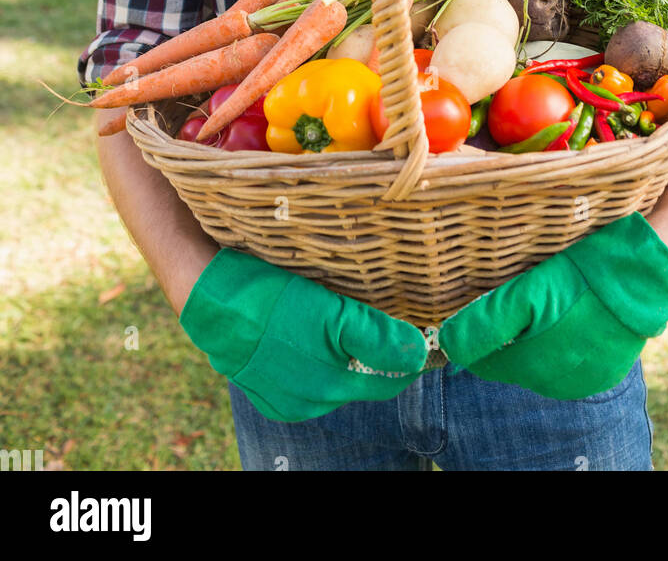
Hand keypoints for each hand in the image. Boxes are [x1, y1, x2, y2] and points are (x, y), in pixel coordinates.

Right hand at [180, 249, 428, 420]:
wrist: (211, 304)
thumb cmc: (270, 301)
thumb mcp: (330, 310)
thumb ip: (375, 335)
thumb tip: (418, 351)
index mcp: (331, 384)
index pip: (392, 379)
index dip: (409, 355)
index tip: (420, 333)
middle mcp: (312, 402)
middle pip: (363, 379)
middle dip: (374, 354)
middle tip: (373, 316)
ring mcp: (288, 401)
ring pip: (335, 379)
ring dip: (342, 356)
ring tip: (332, 321)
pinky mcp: (267, 394)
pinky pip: (306, 381)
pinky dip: (314, 361)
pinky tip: (303, 335)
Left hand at [438, 212, 667, 399]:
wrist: (648, 274)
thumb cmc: (586, 276)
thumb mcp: (530, 290)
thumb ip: (487, 321)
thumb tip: (449, 344)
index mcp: (535, 366)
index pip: (485, 362)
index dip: (475, 338)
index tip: (475, 314)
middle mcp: (558, 382)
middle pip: (513, 362)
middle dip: (508, 338)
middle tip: (517, 299)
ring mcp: (586, 378)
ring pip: (542, 363)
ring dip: (535, 341)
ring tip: (547, 304)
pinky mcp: (609, 369)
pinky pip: (571, 361)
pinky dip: (564, 343)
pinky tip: (570, 316)